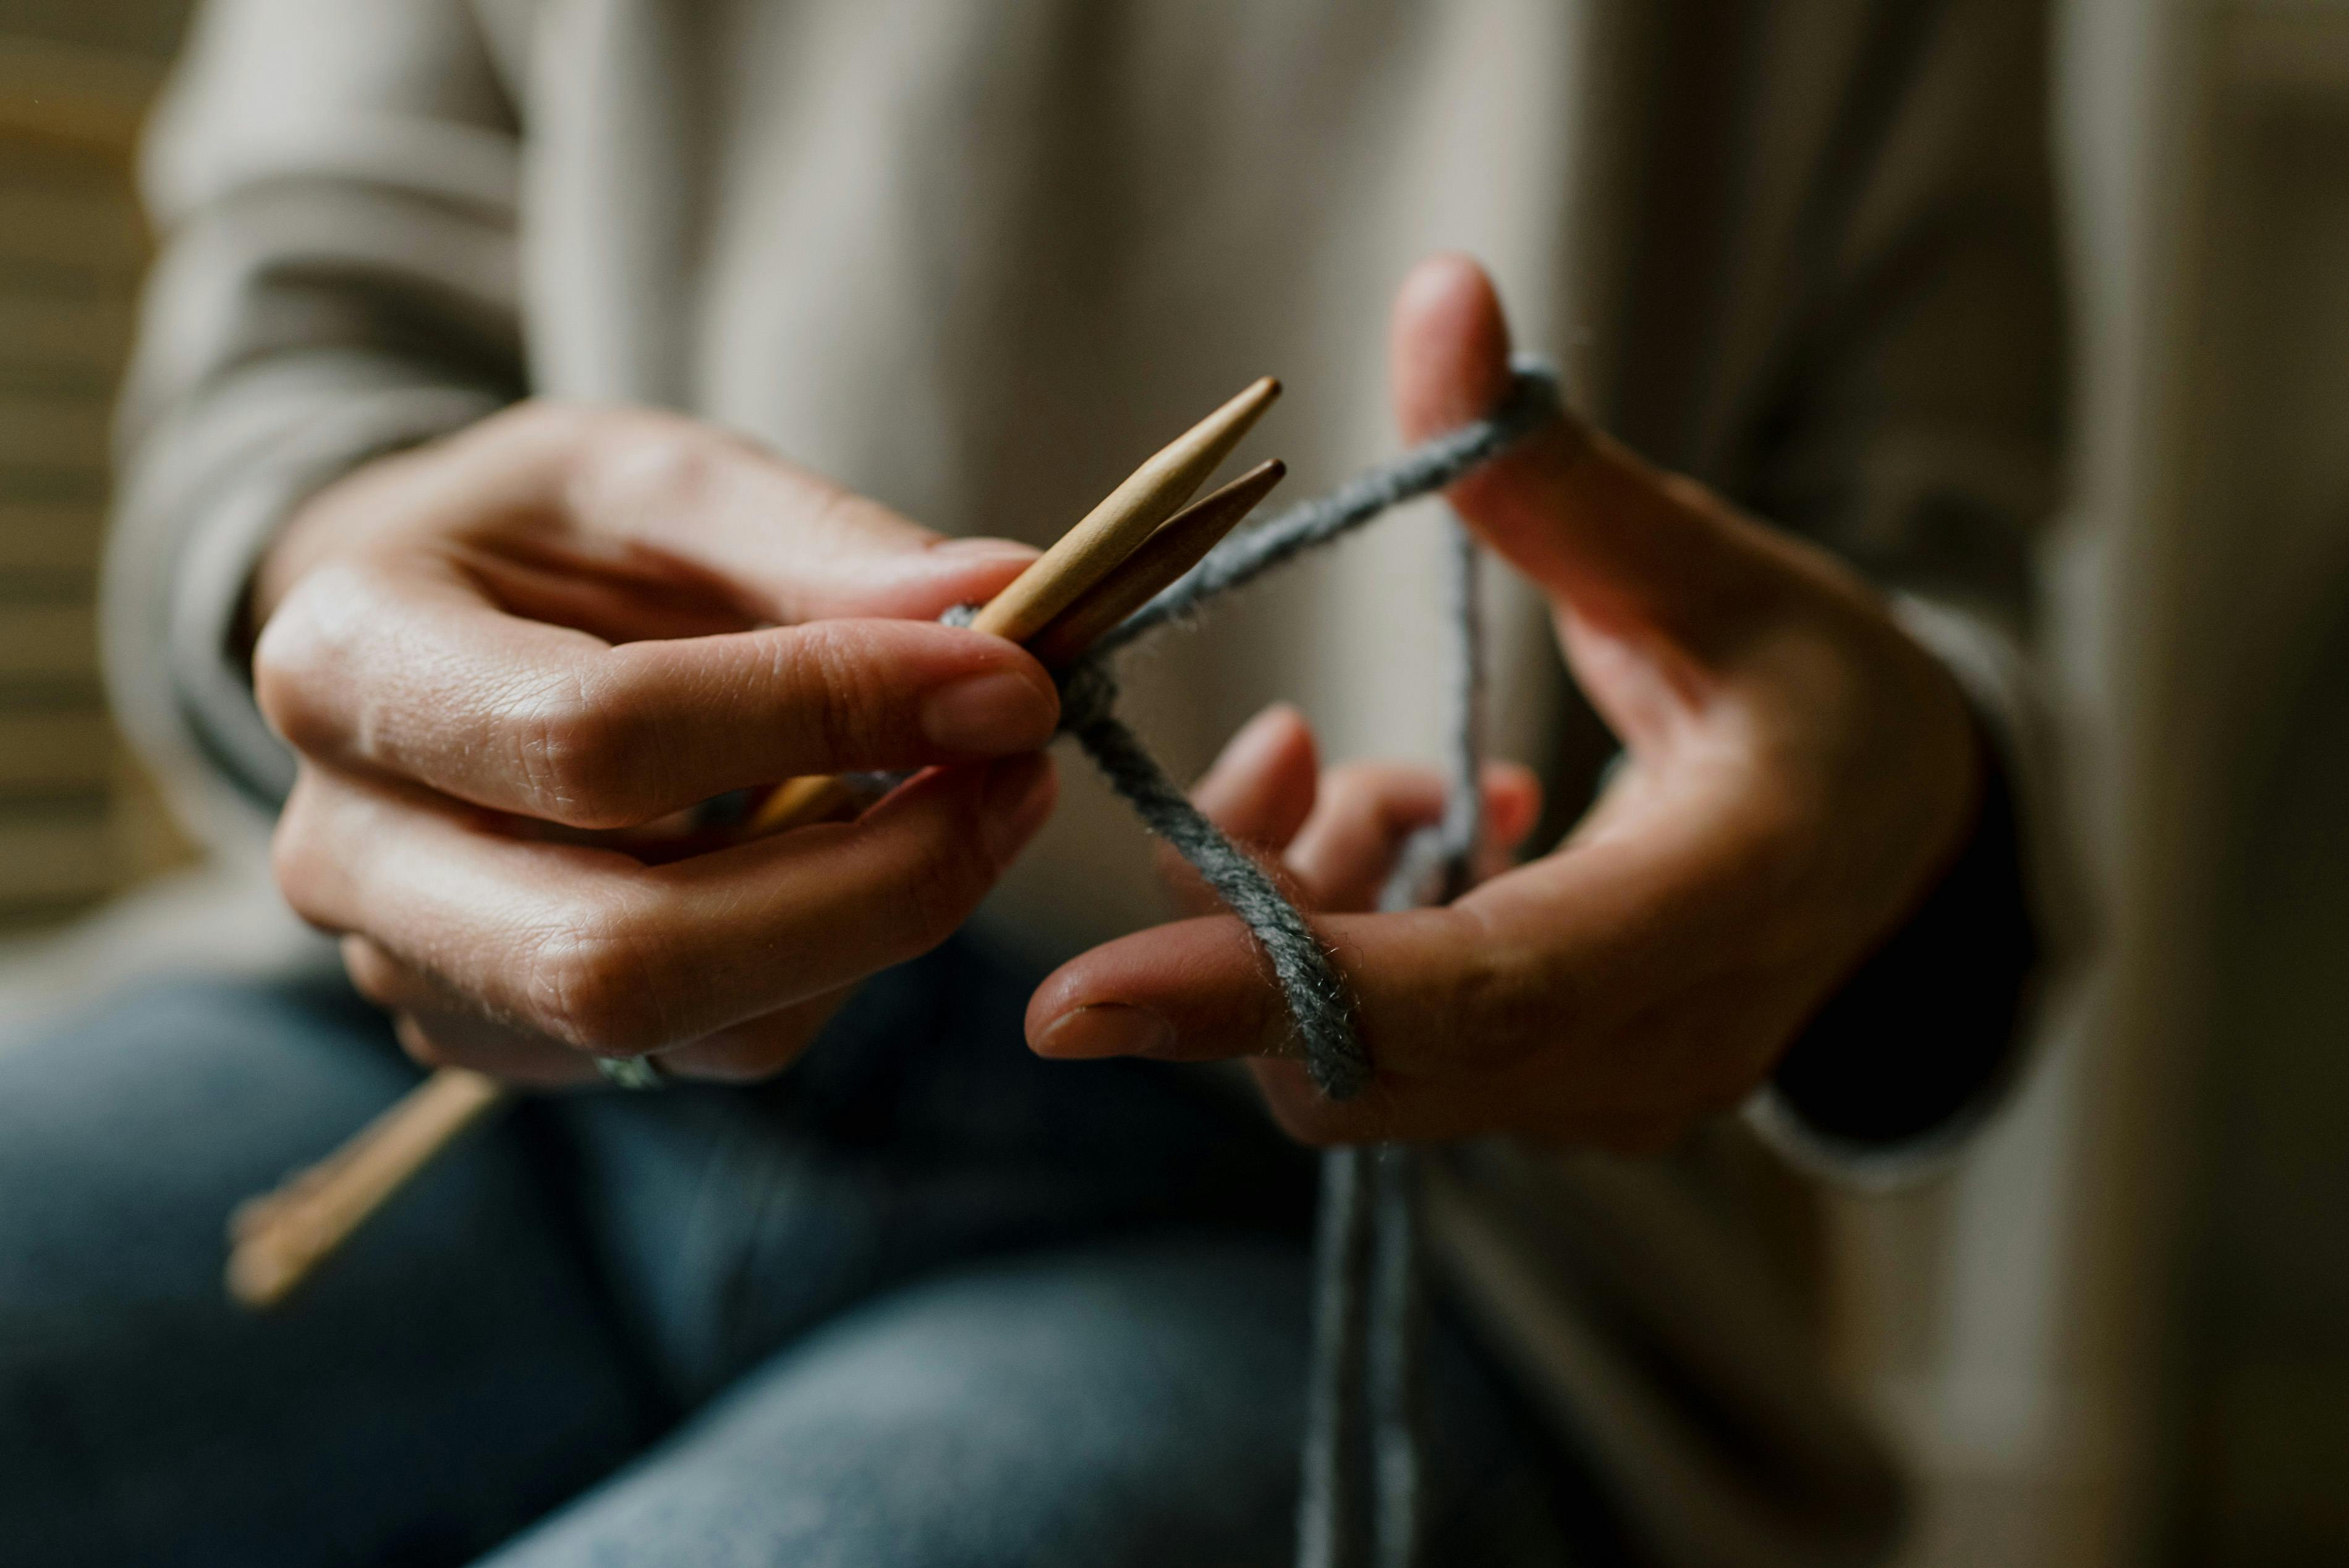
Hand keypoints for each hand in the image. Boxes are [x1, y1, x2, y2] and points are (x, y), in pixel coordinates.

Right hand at [254, 403, 1060, 1085]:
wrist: (421, 630)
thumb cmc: (539, 540)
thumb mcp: (655, 479)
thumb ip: (814, 541)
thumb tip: (997, 597)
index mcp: (348, 666)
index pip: (601, 739)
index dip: (824, 714)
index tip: (1009, 679)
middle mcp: (347, 852)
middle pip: (620, 956)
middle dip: (869, 885)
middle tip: (1019, 778)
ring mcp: (416, 970)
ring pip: (684, 1031)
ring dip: (875, 928)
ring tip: (974, 800)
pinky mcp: (506, 1036)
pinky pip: (708, 1050)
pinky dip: (832, 963)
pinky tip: (875, 857)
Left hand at [1026, 257, 1982, 1151]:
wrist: (1909, 837)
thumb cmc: (1822, 686)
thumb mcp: (1713, 565)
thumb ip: (1556, 472)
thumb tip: (1437, 295)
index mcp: (1727, 902)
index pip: (1475, 991)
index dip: (1271, 990)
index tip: (1075, 999)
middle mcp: (1658, 1045)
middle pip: (1376, 1051)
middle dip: (1249, 916)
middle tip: (1270, 750)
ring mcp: (1611, 1096)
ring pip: (1360, 1064)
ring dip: (1300, 913)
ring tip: (1351, 768)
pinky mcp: (1561, 1098)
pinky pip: (1390, 1056)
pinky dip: (1340, 945)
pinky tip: (1408, 824)